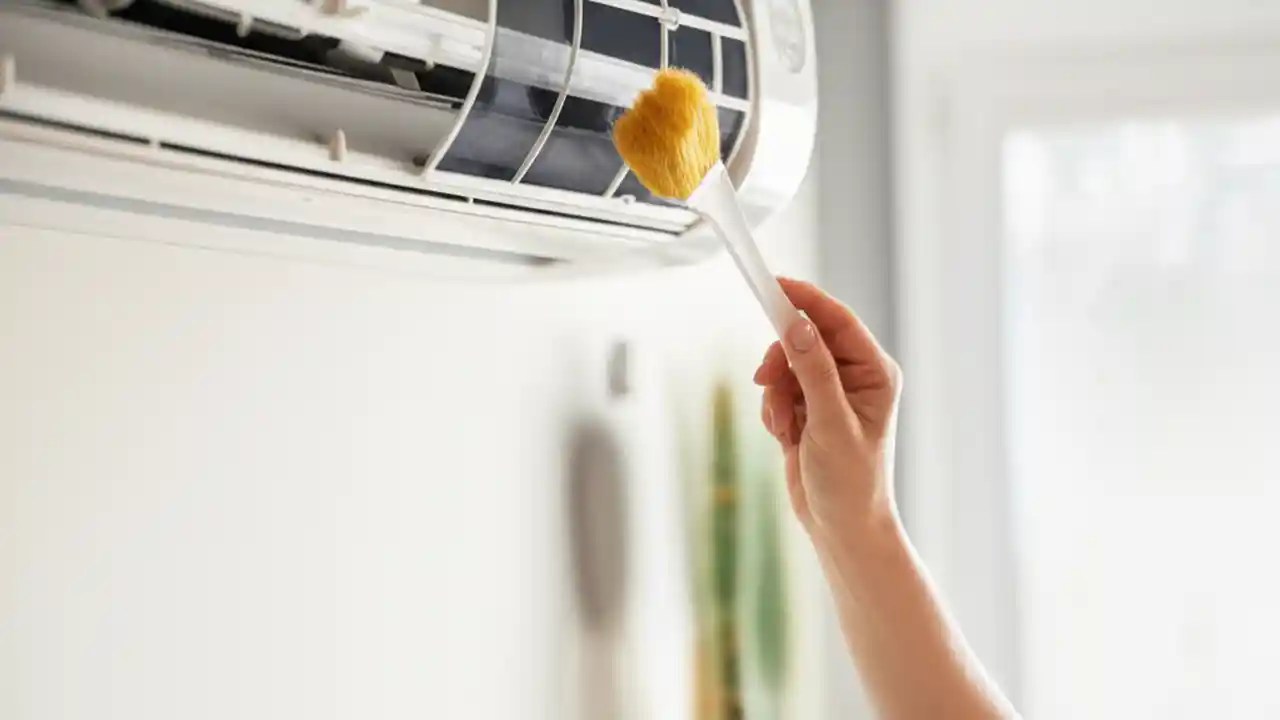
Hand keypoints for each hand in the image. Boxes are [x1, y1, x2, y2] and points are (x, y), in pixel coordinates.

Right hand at [754, 279, 902, 543]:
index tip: (772, 285)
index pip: (837, 320)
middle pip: (806, 338)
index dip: (805, 300)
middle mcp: (855, 377)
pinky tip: (784, 435)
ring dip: (776, 392)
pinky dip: (774, 409)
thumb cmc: (851, 482)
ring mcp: (830, 393)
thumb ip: (814, 372)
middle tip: (764, 378)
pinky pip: (779, 389)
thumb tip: (799, 324)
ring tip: (785, 425)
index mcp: (875, 373)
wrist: (842, 528)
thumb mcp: (830, 424)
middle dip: (782, 359)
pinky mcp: (809, 409)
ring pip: (787, 364)